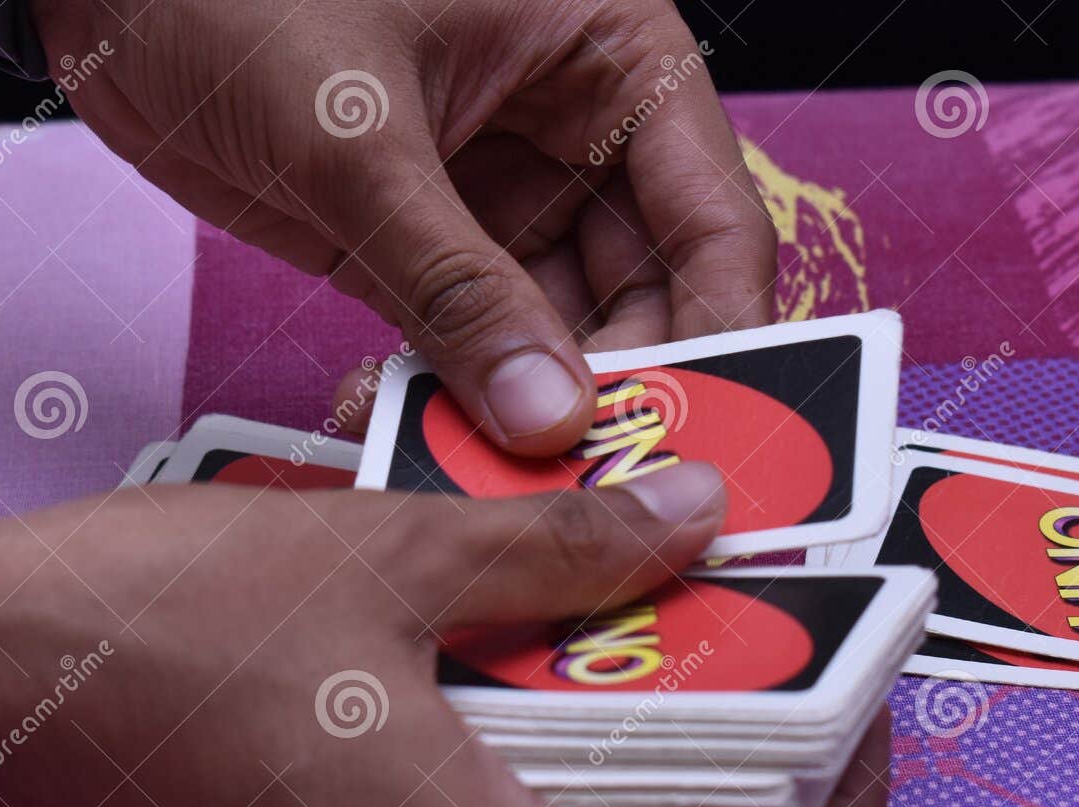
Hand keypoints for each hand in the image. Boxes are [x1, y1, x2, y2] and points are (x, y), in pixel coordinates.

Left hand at [30, 0, 777, 453]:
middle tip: (593, 480)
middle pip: (645, 288)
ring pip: (556, 327)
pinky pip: (469, 337)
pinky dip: (460, 392)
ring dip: (534, 405)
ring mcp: (492, 193)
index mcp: (604, 54)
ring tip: (505, 475)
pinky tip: (434, 436)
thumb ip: (455, 282)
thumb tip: (548, 414)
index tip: (705, 432)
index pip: (710, 212)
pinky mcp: (417, 241)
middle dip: (622, 386)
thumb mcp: (357, 129)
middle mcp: (567, 130)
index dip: (721, 328)